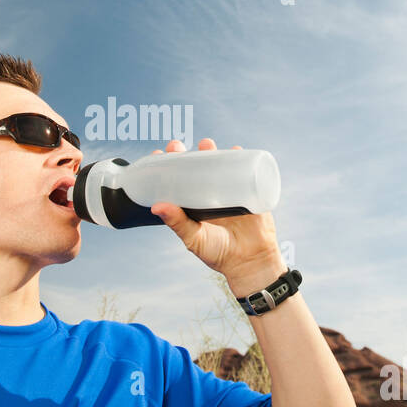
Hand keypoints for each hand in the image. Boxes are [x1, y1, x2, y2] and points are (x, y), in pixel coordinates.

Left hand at [148, 138, 285, 295]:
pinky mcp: (248, 191)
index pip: (176, 180)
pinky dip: (240, 157)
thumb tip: (156, 206)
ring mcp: (229, 190)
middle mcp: (208, 193)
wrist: (251, 262)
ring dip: (212, 150)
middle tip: (177, 146)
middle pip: (195, 167)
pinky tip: (234, 150)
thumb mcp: (193, 238)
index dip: (167, 166)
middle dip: (186, 153)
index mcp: (192, 203)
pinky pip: (245, 170)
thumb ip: (177, 223)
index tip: (157, 155)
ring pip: (218, 164)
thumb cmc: (218, 253)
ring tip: (206, 144)